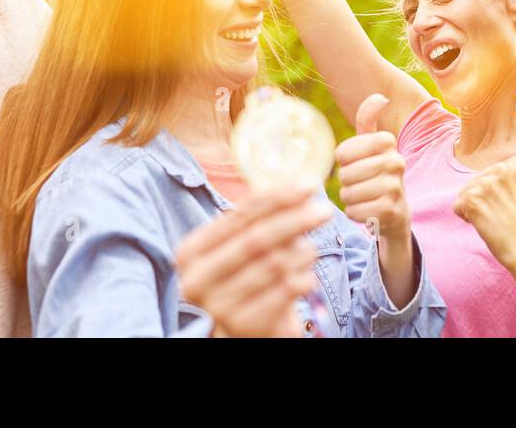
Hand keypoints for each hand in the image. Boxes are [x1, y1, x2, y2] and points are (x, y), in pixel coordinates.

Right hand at [174, 186, 329, 337]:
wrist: (246, 330)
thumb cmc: (247, 276)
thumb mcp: (248, 245)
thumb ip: (265, 217)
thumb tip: (300, 185)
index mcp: (190, 252)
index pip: (238, 216)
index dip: (276, 199)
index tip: (308, 185)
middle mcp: (196, 279)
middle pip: (256, 239)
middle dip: (295, 221)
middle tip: (325, 211)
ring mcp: (216, 306)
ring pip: (274, 265)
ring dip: (301, 253)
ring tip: (311, 251)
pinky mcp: (241, 325)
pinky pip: (285, 291)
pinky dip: (303, 279)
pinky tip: (307, 278)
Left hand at [335, 94, 410, 247]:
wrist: (396, 212)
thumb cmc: (376, 173)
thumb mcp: (371, 146)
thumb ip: (368, 120)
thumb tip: (380, 96)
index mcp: (388, 142)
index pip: (342, 152)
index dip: (343, 161)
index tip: (354, 163)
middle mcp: (396, 162)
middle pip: (345, 174)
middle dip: (346, 182)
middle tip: (359, 183)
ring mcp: (396, 187)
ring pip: (349, 193)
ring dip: (350, 199)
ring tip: (364, 197)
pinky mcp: (392, 211)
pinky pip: (355, 211)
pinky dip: (355, 213)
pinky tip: (368, 211)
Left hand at [453, 156, 515, 273]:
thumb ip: (510, 178)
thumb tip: (491, 173)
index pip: (490, 173)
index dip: (496, 193)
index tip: (510, 205)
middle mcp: (500, 168)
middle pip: (475, 182)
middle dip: (483, 200)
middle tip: (502, 215)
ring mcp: (485, 183)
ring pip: (464, 193)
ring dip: (474, 209)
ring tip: (494, 220)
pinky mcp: (472, 199)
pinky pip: (457, 207)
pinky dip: (467, 218)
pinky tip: (485, 225)